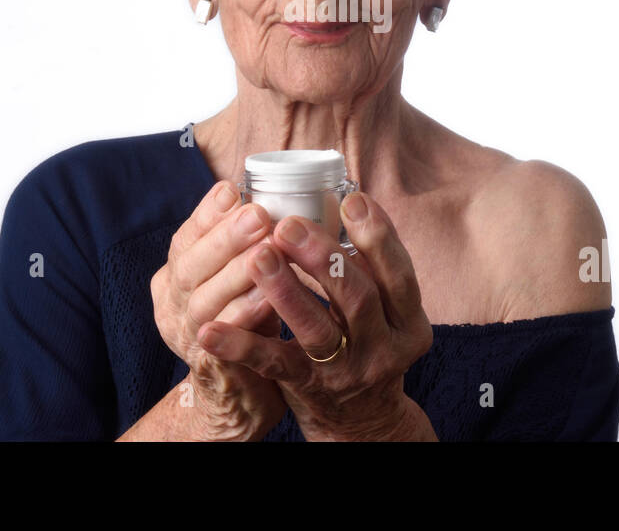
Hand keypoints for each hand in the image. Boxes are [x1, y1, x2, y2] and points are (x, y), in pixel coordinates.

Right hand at [150, 180, 287, 439]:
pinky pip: (222, 341)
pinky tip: (267, 300)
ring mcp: (185, 339)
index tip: (232, 189)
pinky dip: (243, 318)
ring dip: (235, 275)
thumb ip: (245, 243)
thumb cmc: (246, 321)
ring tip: (266, 251)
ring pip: (202, 303)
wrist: (240, 392)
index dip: (206, 215)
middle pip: (189, 267)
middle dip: (224, 238)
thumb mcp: (240, 276)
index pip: (184, 240)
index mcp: (174, 278)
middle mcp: (172, 306)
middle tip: (258, 214)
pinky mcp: (207, 368)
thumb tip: (269, 194)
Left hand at [197, 192, 436, 440]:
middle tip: (288, 225)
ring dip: (286, 291)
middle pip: (358, 298)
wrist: (362, 420)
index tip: (350, 199)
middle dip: (323, 258)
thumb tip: (340, 198)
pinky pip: (274, 364)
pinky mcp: (308, 387)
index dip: (378, 237)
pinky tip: (210, 329)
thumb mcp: (385, 311)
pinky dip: (241, 345)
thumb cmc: (366, 343)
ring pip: (317, 330)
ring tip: (257, 257)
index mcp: (408, 321)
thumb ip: (368, 267)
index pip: (399, 275)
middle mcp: (384, 347)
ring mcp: (347, 370)